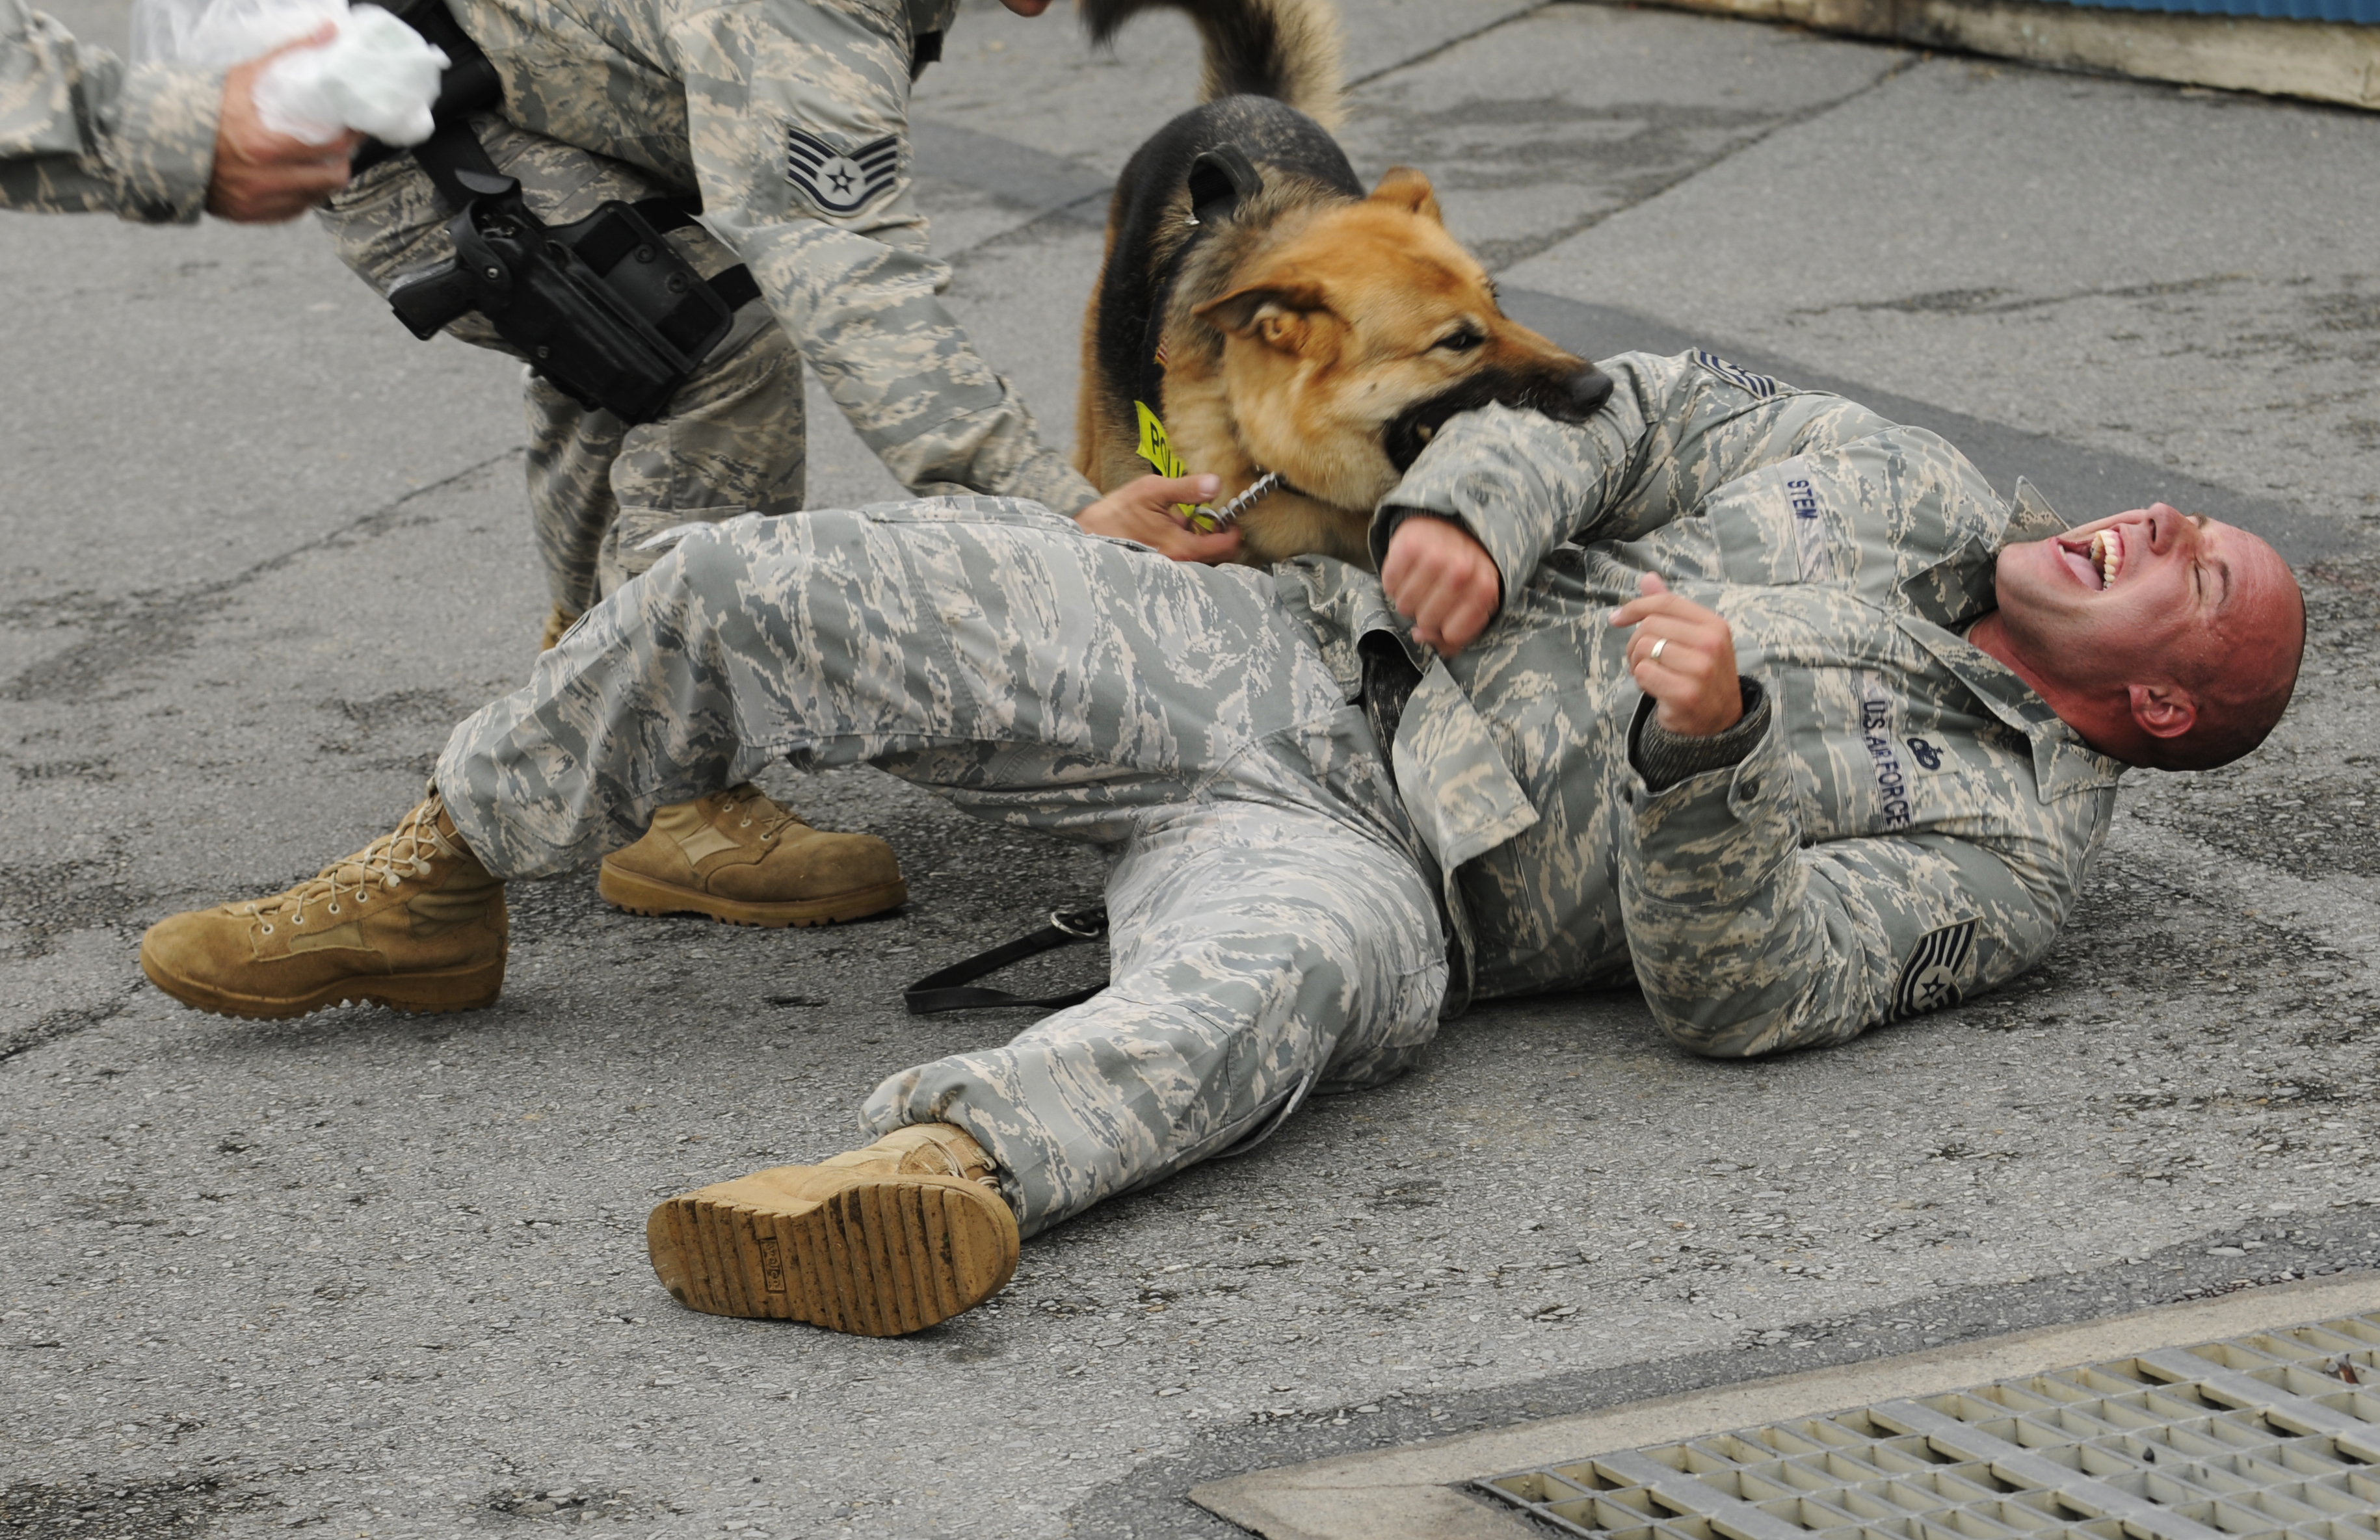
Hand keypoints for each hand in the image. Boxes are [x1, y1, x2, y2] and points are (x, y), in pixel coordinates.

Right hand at [206, 26, 362, 222]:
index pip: (331, 147)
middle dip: (340, 160)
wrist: (157, 141)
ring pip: (316, 197)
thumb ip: (288, 55)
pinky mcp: (250, 216)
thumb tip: (328, 32)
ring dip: (322, 179)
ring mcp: (257, 201)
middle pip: (331, 177)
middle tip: (340, 145)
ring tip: (318, 160)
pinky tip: (295, 178)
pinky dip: (300, 195)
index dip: (350, 137)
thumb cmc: (202, 107)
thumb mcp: (244, 77)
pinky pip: (293, 211)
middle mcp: (263, 179)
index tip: (355, 126)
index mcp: (263, 145)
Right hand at [1075, 473, 1242, 562]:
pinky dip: (1187, 550)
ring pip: (1201, 562)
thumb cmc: (1117, 514)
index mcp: (1183, 547)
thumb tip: (1215, 483)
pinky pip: (1184, 564)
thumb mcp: (1152, 491)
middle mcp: (1179, 565)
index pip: (1226, 547)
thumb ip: (1187, 488)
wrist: (1087, 535)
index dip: (1234, 532)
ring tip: (1188, 525)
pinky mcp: (1160, 572)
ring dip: (1202, 544)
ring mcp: (1170, 572)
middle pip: (1217, 558)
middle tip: (1210, 520)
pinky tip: (1172, 534)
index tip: (1231, 520)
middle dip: (1219, 539)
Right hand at [1381, 514, 1499, 655]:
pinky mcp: (1409, 544)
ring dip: (1406, 600)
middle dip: (1424, 616)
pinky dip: (1393, 584)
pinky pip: (1389, 584)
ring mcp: (1435, 555)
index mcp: (1485, 588)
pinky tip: (1406, 573)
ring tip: (1418, 585)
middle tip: (1430, 598)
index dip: (1444, 632)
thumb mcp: (1473, 602)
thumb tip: (1420, 636)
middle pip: (1427, 621)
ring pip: (1404, 605)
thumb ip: (1454, 633)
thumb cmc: (1463, 571)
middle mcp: (1462, 570)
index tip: (1445, 619)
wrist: (1450, 523)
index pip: (1452, 634)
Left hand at [1610, 573, 1742, 735]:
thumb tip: (1648, 578)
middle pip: (1649, 625)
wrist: (1719, 721)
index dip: (1635, 607)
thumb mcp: (1694, 638)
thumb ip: (1671, 609)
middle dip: (1636, 644)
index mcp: (1714, 625)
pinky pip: (1644, 673)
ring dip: (1637, 664)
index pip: (1665, 603)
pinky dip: (1641, 681)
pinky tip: (1655, 688)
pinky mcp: (1686, 693)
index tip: (1616, 619)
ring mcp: (1701, 669)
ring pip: (1643, 648)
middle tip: (1644, 661)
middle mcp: (1711, 644)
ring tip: (1652, 675)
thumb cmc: (1701, 674)